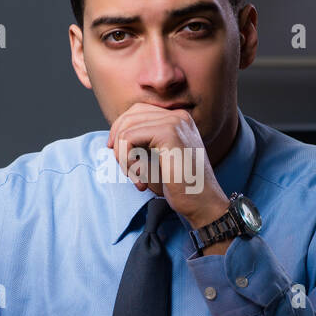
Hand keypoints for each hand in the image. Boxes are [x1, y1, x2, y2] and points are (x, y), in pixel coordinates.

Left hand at [106, 104, 228, 228]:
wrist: (202, 203)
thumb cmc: (179, 186)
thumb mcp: (155, 160)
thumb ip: (140, 144)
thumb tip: (114, 137)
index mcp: (177, 119)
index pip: (137, 112)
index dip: (120, 132)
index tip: (120, 156)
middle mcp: (177, 115)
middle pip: (129, 116)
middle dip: (119, 144)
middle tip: (127, 170)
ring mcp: (175, 122)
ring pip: (126, 128)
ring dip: (122, 156)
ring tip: (136, 177)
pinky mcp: (169, 133)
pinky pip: (129, 138)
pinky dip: (127, 160)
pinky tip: (140, 178)